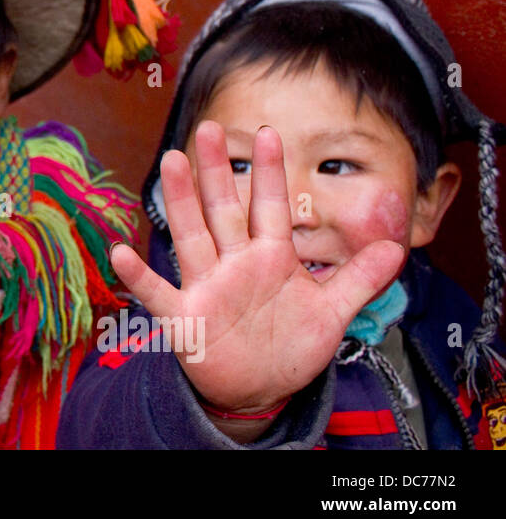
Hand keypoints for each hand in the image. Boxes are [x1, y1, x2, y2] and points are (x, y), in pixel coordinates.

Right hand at [110, 122, 404, 426]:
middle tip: (207, 128)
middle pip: (223, 209)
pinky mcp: (185, 316)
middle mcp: (234, 263)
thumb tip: (397, 248)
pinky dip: (138, 276)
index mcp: (269, 257)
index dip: (268, 171)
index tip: (267, 132)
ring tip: (171, 163)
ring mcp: (206, 286)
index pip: (268, 206)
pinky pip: (157, 293)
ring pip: (192, 236)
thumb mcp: (332, 313)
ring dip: (180, 201)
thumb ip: (360, 279)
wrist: (258, 390)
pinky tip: (121, 253)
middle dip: (217, 170)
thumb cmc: (288, 345)